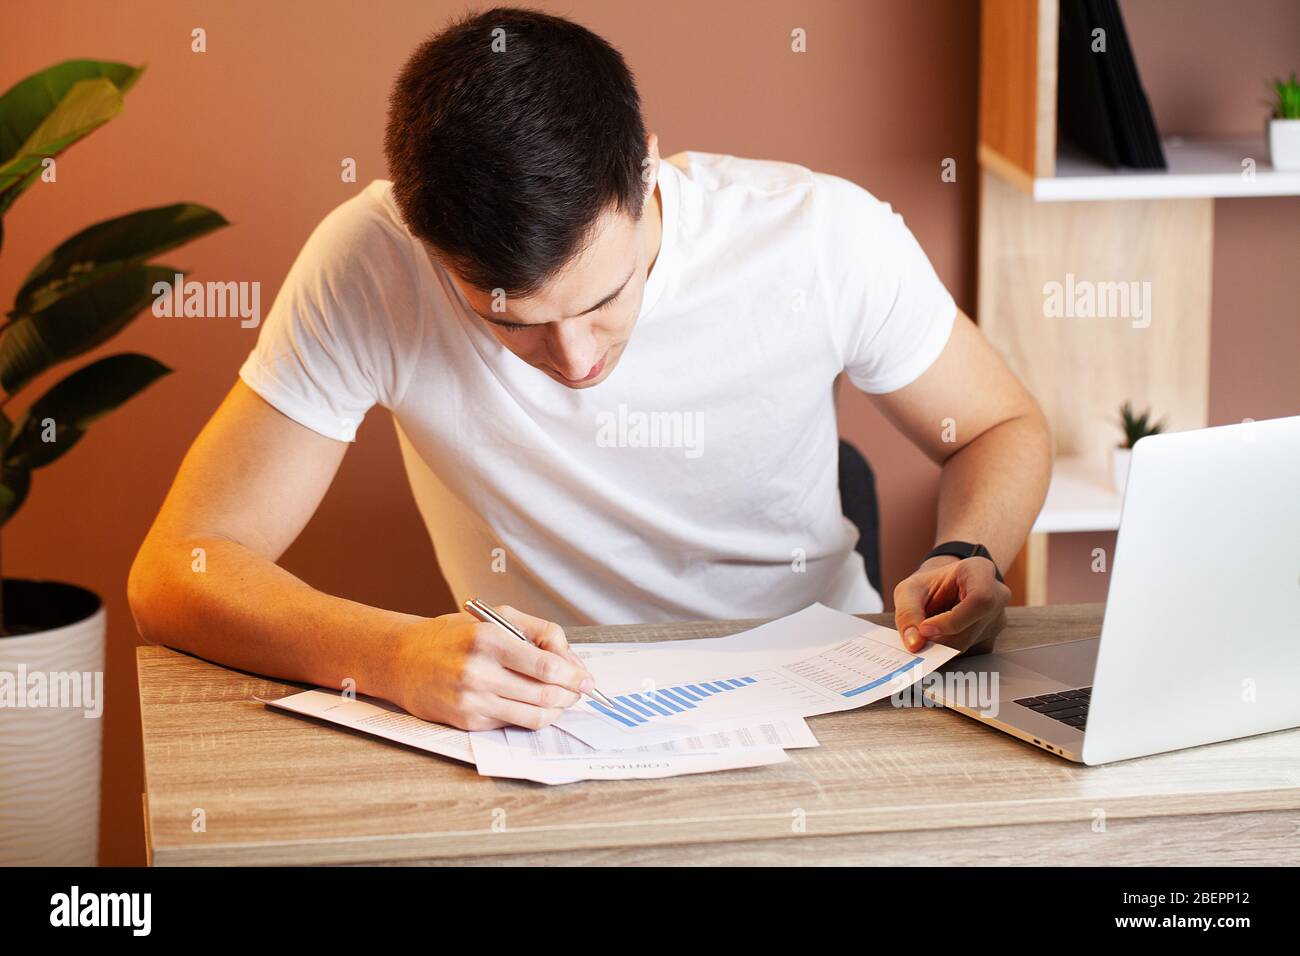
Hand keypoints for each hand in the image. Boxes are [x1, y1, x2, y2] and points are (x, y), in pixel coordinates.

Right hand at [388, 605, 593, 730]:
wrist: (403, 660)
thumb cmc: (454, 636)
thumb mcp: (495, 618)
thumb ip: (539, 633)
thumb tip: (572, 661)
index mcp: (488, 639)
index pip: (546, 666)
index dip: (574, 676)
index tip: (586, 678)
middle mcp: (479, 672)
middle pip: (545, 694)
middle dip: (570, 695)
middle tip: (579, 690)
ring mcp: (472, 700)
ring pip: (533, 716)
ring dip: (556, 710)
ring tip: (561, 699)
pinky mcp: (468, 722)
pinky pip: (513, 723)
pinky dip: (531, 716)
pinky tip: (533, 704)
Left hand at [894, 555, 1009, 654]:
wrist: (940, 589)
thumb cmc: (928, 584)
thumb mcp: (909, 590)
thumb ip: (908, 612)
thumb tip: (915, 644)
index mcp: (980, 571)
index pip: (980, 599)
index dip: (952, 620)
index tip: (925, 629)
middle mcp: (997, 595)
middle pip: (973, 627)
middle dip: (940, 639)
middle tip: (917, 639)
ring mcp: (997, 620)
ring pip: (969, 644)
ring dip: (940, 646)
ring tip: (924, 634)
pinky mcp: (990, 640)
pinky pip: (967, 653)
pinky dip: (946, 651)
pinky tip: (936, 638)